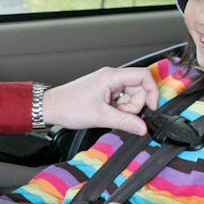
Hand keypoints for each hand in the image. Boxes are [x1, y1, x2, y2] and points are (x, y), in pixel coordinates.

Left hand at [43, 67, 159, 135]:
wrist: (51, 107)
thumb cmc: (69, 106)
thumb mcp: (100, 116)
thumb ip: (125, 122)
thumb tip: (143, 127)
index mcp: (111, 76)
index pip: (144, 75)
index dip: (152, 91)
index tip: (151, 107)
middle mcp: (111, 77)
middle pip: (139, 88)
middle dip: (133, 105)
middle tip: (120, 115)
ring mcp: (108, 84)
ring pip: (130, 96)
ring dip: (125, 109)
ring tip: (109, 115)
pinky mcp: (105, 92)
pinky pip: (121, 100)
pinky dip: (118, 109)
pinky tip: (107, 114)